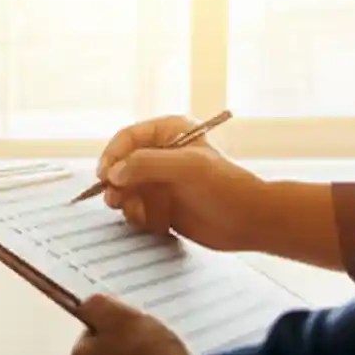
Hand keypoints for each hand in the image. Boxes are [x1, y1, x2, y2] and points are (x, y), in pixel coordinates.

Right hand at [98, 115, 267, 251]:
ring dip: (128, 203)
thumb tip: (113, 174)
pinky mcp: (161, 205)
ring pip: (125, 190)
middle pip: (120, 165)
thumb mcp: (186, 167)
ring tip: (141, 213)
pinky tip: (158, 222)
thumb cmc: (226, 187)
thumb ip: (146, 164)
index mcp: (170, 132)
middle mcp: (162, 154)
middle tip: (117, 199)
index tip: (105, 176)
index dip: (112, 156)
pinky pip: (136, 209)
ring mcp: (161, 181)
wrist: (250, 221)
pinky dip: (140, 217)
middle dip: (117, 184)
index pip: (127, 138)